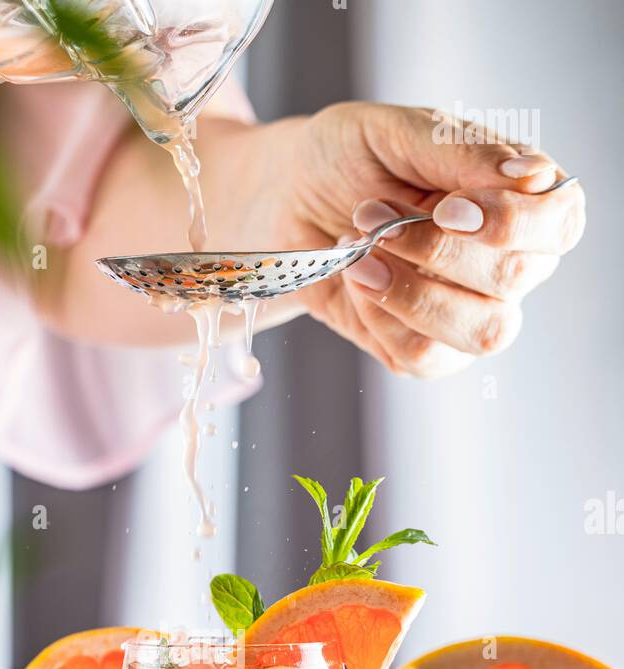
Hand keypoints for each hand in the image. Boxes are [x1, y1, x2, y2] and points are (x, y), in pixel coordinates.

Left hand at [277, 102, 584, 376]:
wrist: (287, 200)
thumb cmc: (350, 158)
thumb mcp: (398, 132)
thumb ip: (462, 151)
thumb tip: (531, 174)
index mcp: (519, 200)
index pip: (559, 222)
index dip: (513, 222)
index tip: (448, 207)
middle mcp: (508, 263)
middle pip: (514, 278)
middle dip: (437, 251)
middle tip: (372, 216)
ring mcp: (470, 313)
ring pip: (482, 332)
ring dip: (411, 294)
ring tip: (359, 253)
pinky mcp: (426, 352)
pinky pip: (422, 357)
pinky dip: (380, 318)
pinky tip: (357, 281)